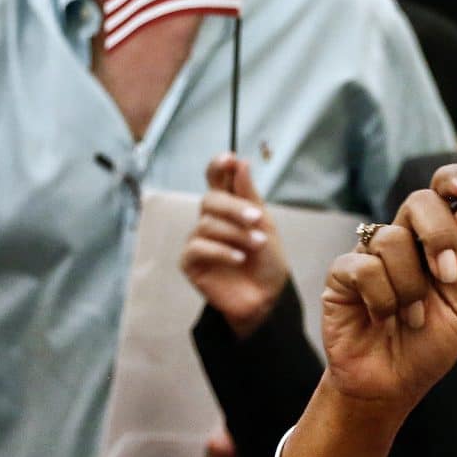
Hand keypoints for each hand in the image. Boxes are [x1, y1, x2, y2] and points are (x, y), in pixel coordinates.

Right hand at [181, 152, 291, 336]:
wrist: (266, 297)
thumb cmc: (267, 260)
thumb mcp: (264, 224)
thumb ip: (249, 195)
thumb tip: (240, 163)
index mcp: (228, 207)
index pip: (215, 180)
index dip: (217, 167)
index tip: (229, 159)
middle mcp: (209, 220)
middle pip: (210, 200)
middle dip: (234, 207)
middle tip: (256, 218)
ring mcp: (197, 240)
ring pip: (207, 224)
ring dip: (236, 234)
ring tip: (257, 245)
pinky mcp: (190, 262)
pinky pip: (199, 247)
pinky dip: (222, 251)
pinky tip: (239, 259)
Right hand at [318, 164, 456, 410]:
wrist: (392, 386)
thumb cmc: (427, 347)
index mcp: (433, 244)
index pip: (440, 194)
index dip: (454, 179)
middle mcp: (401, 243)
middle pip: (418, 202)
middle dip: (438, 236)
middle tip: (446, 276)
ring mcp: (369, 256)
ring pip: (392, 239)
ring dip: (411, 287)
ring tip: (411, 318)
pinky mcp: (341, 275)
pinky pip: (365, 267)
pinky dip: (382, 298)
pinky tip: (382, 319)